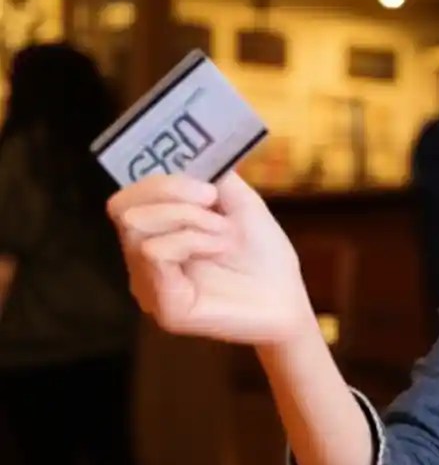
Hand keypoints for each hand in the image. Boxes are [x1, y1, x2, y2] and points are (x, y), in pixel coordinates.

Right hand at [107, 172, 314, 345]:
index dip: (161, 183)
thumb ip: (212, 178)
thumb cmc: (264, 256)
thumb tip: (190, 156)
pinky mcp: (164, 308)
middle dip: (174, 198)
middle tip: (216, 212)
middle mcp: (144, 263)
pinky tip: (218, 250)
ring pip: (136, 227)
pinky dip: (190, 240)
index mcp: (156, 237)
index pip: (125, 200)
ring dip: (189, 220)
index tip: (208, 188)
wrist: (290, 297)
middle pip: (123, 208)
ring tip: (224, 237)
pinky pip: (154, 253)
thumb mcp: (240, 205)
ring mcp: (150, 287)